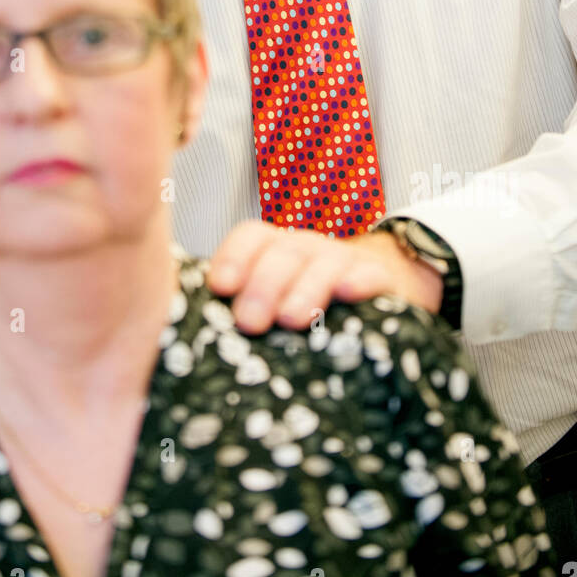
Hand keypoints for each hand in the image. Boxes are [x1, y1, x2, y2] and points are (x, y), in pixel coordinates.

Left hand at [206, 221, 443, 332]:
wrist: (379, 286)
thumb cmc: (308, 303)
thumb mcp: (274, 303)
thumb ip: (243, 310)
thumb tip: (196, 339)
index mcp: (275, 250)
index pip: (251, 237)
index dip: (233, 257)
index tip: (220, 288)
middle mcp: (306, 249)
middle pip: (283, 253)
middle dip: (263, 285)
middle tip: (250, 322)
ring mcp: (344, 261)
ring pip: (322, 263)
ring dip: (305, 288)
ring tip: (292, 319)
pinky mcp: (380, 278)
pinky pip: (371, 274)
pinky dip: (360, 281)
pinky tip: (350, 294)